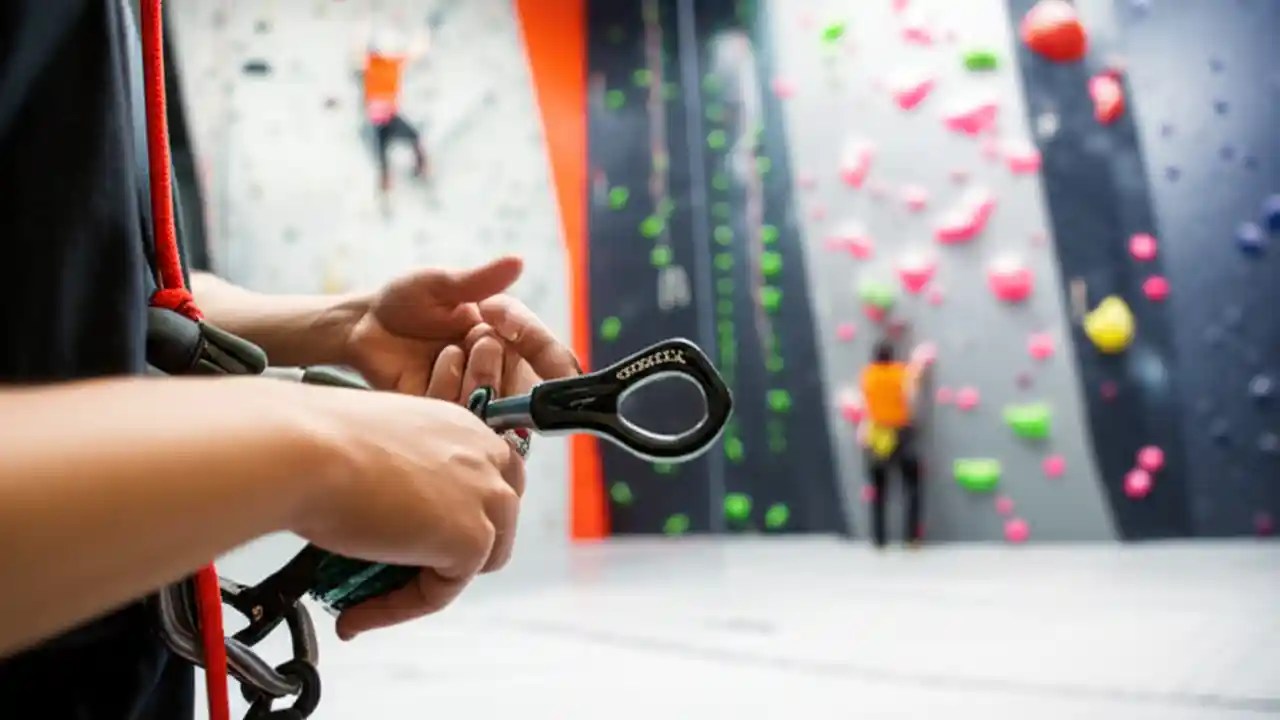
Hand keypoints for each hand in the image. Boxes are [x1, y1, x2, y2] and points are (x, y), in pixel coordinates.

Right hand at [292, 387, 524, 639]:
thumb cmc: (315, 440)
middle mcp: (483, 454)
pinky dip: (400, 608)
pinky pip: (442, 591)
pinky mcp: (472, 539)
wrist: (301, 452)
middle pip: (497, 519)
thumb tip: (388, 507)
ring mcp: (486, 497)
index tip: (422, 535)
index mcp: (461, 424)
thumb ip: (402, 471)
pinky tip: (357, 611)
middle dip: (456, 549)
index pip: (487, 476)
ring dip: (427, 584)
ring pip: (477, 560)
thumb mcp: (375, 444)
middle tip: (405, 570)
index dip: (461, 511)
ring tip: (370, 597)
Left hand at [345, 257, 579, 398]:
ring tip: (449, 350)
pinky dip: (446, 384)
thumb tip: (517, 262)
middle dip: (503, 362)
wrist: (363, 326)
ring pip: (496, 402)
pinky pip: (460, 410)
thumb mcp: (440, 284)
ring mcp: (473, 391)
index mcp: (508, 333)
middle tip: (477, 337)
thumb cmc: (405, 300)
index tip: (564, 374)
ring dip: (476, 374)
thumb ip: (479, 280)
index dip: (557, 364)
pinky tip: (429, 367)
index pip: (546, 352)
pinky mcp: (447, 412)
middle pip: (526, 385)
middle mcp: (497, 365)